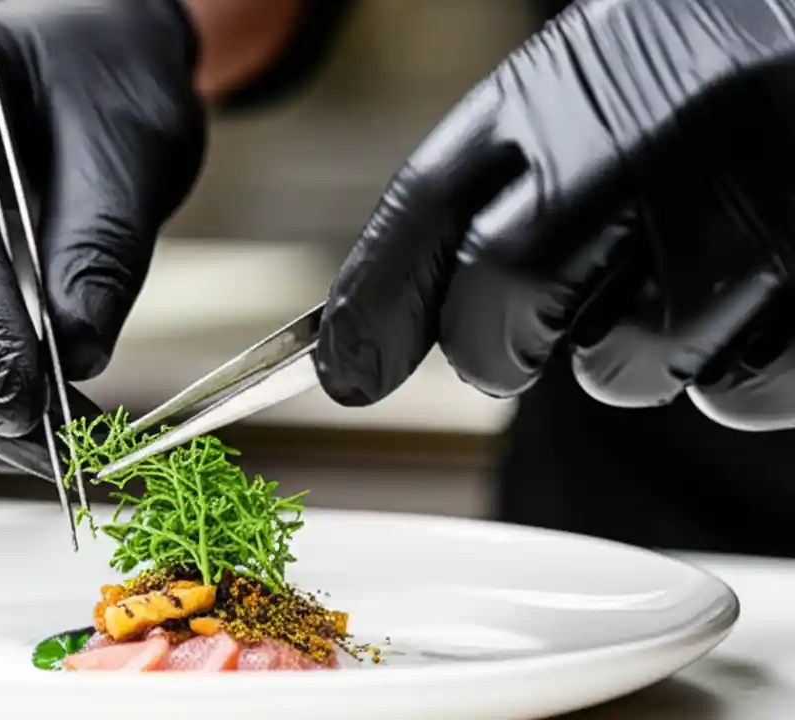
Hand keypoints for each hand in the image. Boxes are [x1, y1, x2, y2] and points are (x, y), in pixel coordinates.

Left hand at [317, 0, 794, 430]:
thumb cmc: (693, 82)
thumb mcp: (578, 90)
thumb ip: (483, 191)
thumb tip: (361, 349)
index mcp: (571, 79)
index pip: (431, 201)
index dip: (377, 303)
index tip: (349, 373)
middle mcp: (652, 129)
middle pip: (510, 288)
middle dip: (492, 348)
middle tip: (509, 350)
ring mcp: (745, 205)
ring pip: (627, 363)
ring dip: (624, 359)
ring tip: (673, 283)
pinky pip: (739, 392)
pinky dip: (727, 377)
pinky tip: (746, 303)